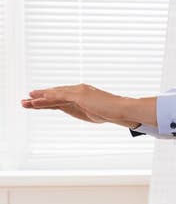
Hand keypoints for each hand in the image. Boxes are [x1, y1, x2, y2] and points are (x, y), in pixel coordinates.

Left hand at [21, 84, 154, 127]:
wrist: (121, 109)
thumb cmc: (112, 112)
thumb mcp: (94, 113)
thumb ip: (85, 111)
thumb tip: (81, 113)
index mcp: (82, 94)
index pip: (62, 97)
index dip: (49, 99)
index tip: (38, 101)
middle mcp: (78, 90)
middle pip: (55, 94)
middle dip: (40, 97)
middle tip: (26, 99)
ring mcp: (78, 92)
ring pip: (55, 95)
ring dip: (40, 98)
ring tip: (27, 100)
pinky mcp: (79, 95)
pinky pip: (60, 96)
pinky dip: (48, 97)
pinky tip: (39, 98)